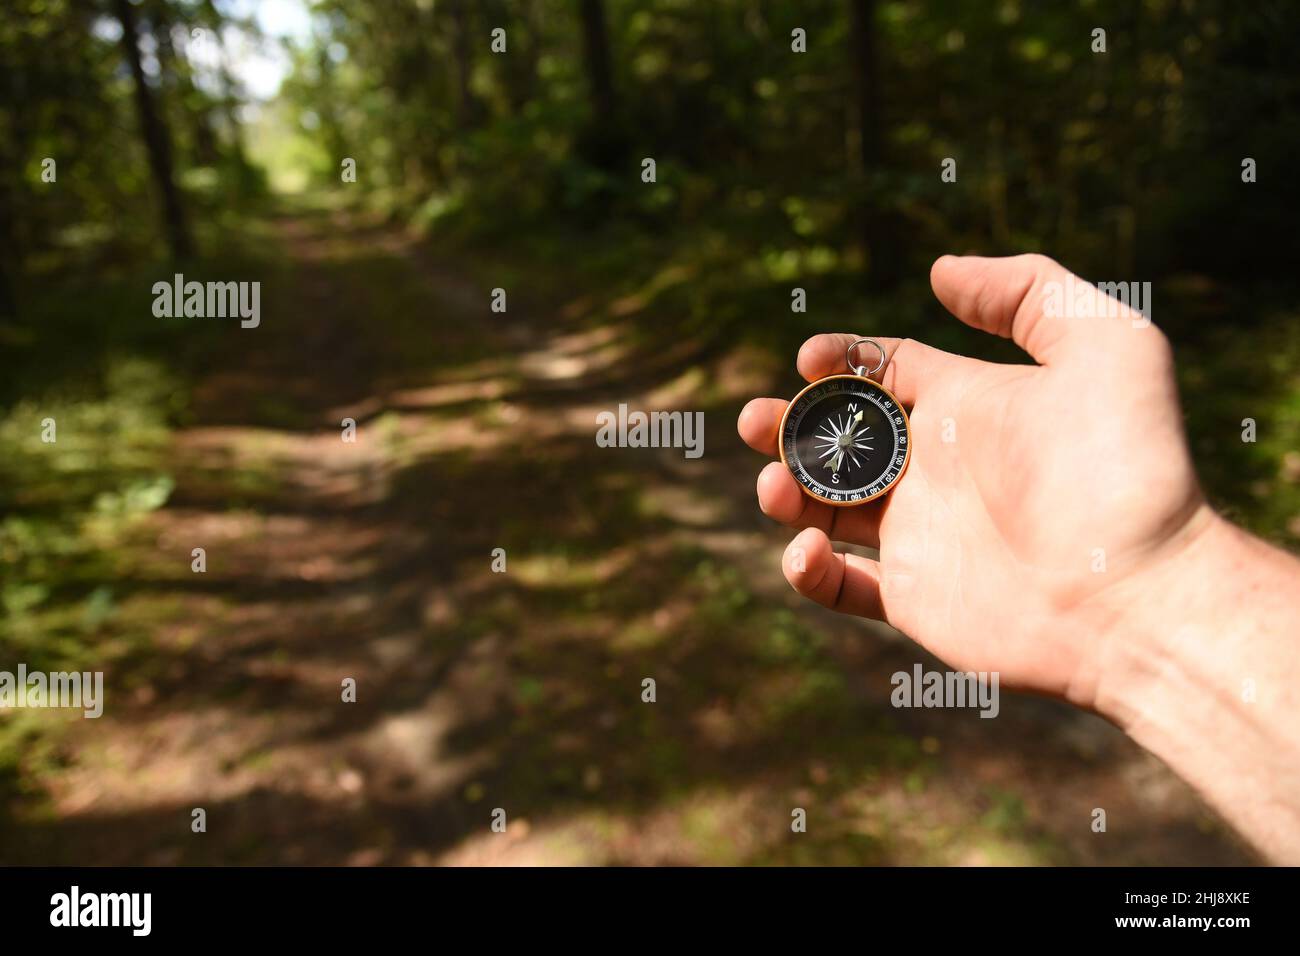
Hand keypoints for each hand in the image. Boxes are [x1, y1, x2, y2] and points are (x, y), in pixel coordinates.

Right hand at [737, 254, 1209, 709]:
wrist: (1139, 589)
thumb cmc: (1124, 465)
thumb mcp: (1103, 344)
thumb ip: (1026, 292)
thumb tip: (939, 273)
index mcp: (966, 407)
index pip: (884, 372)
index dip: (839, 358)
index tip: (810, 358)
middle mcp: (936, 468)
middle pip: (839, 439)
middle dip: (788, 425)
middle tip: (754, 421)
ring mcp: (920, 535)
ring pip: (825, 506)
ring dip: (785, 489)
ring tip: (776, 485)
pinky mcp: (912, 597)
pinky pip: (840, 586)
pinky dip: (806, 570)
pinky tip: (808, 547)